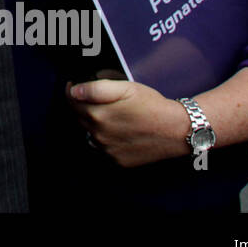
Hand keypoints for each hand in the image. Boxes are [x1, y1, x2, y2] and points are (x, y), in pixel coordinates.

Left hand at [67, 79, 191, 167]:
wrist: (176, 130)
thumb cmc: (152, 105)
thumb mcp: (125, 87)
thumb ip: (96, 88)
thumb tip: (74, 91)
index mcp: (98, 115)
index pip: (72, 102)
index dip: (71, 91)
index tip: (73, 86)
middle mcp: (99, 135)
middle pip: (79, 118)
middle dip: (82, 106)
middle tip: (94, 98)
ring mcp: (108, 150)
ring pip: (90, 133)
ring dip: (93, 123)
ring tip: (109, 114)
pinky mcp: (118, 160)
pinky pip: (103, 148)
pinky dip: (105, 138)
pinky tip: (118, 130)